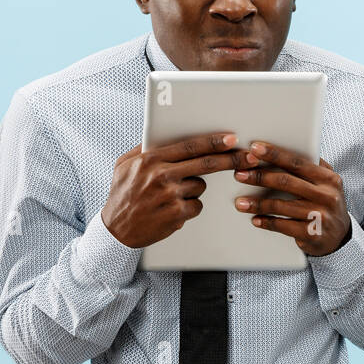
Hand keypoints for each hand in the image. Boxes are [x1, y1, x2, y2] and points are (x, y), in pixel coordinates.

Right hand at [101, 132, 244, 248]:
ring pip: (200, 186)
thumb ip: (143, 149)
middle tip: (248, 158)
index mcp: (151, 160)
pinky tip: (172, 209)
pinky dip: (189, 207)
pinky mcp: (176, 214)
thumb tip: (161, 134)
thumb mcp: (124, 165)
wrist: (115, 229)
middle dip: (230, 159)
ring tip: (171, 195)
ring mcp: (170, 196)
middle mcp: (161, 176)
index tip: (231, 139)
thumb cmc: (121, 195)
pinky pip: (196, 205)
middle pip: (206, 164)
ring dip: (193, 189)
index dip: (213, 142)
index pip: (189, 147)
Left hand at [232, 142, 352, 255]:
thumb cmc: (326, 204)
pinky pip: (282, 226)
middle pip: (286, 182)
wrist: (341, 236)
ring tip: (240, 202)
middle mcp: (326, 196)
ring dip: (257, 203)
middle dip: (260, 176)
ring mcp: (319, 216)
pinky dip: (266, 222)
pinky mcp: (311, 234)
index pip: (297, 162)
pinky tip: (255, 219)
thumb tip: (281, 150)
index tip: (255, 149)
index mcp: (328, 178)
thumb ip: (311, 168)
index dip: (275, 154)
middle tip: (239, 174)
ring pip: (281, 206)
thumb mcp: (326, 183)